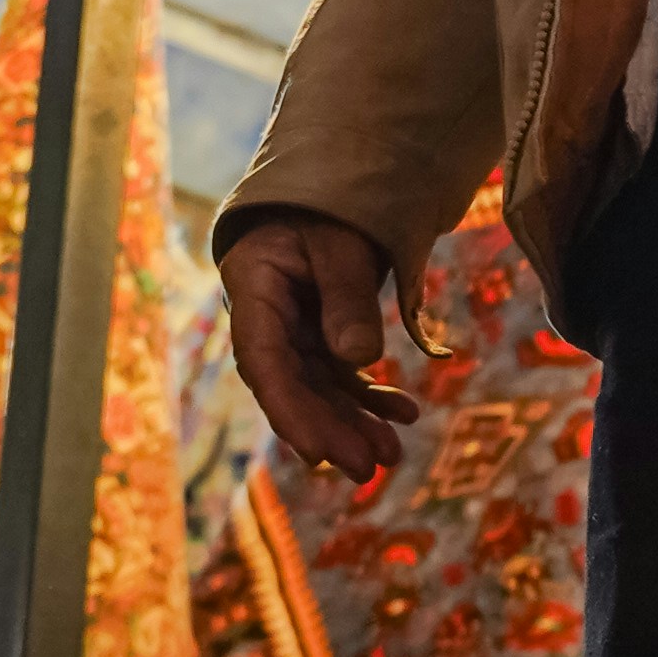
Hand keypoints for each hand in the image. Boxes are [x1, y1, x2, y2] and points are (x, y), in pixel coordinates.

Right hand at [219, 208, 415, 479]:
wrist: (331, 188)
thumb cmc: (328, 205)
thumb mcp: (340, 241)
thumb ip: (347, 295)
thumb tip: (360, 358)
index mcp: (254, 287)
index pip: (264, 361)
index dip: (289, 410)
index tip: (317, 452)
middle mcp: (267, 316)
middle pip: (294, 384)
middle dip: (331, 429)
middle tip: (369, 468)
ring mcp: (294, 327)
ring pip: (320, 386)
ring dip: (354, 421)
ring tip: (392, 453)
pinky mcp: (321, 332)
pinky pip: (343, 372)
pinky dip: (371, 395)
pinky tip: (403, 414)